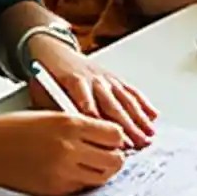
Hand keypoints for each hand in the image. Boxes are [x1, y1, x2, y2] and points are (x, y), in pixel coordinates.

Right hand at [0, 111, 127, 195]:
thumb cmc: (11, 130)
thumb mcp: (50, 114)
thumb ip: (79, 124)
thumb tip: (106, 135)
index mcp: (70, 125)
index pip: (115, 135)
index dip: (116, 138)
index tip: (111, 138)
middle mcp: (69, 149)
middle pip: (116, 160)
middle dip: (115, 157)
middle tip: (106, 154)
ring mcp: (63, 172)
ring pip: (103, 177)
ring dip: (102, 171)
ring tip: (90, 163)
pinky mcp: (55, 189)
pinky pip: (82, 187)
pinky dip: (82, 181)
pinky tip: (70, 170)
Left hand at [26, 36, 158, 149]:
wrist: (54, 52)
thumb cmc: (47, 77)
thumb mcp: (43, 93)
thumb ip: (57, 112)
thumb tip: (71, 135)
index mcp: (74, 82)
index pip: (89, 106)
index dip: (100, 125)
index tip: (110, 140)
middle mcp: (94, 80)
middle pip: (112, 106)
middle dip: (126, 126)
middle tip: (136, 143)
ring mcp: (107, 79)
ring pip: (126, 100)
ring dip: (139, 118)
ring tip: (149, 135)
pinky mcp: (115, 78)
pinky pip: (132, 91)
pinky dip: (144, 103)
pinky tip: (153, 116)